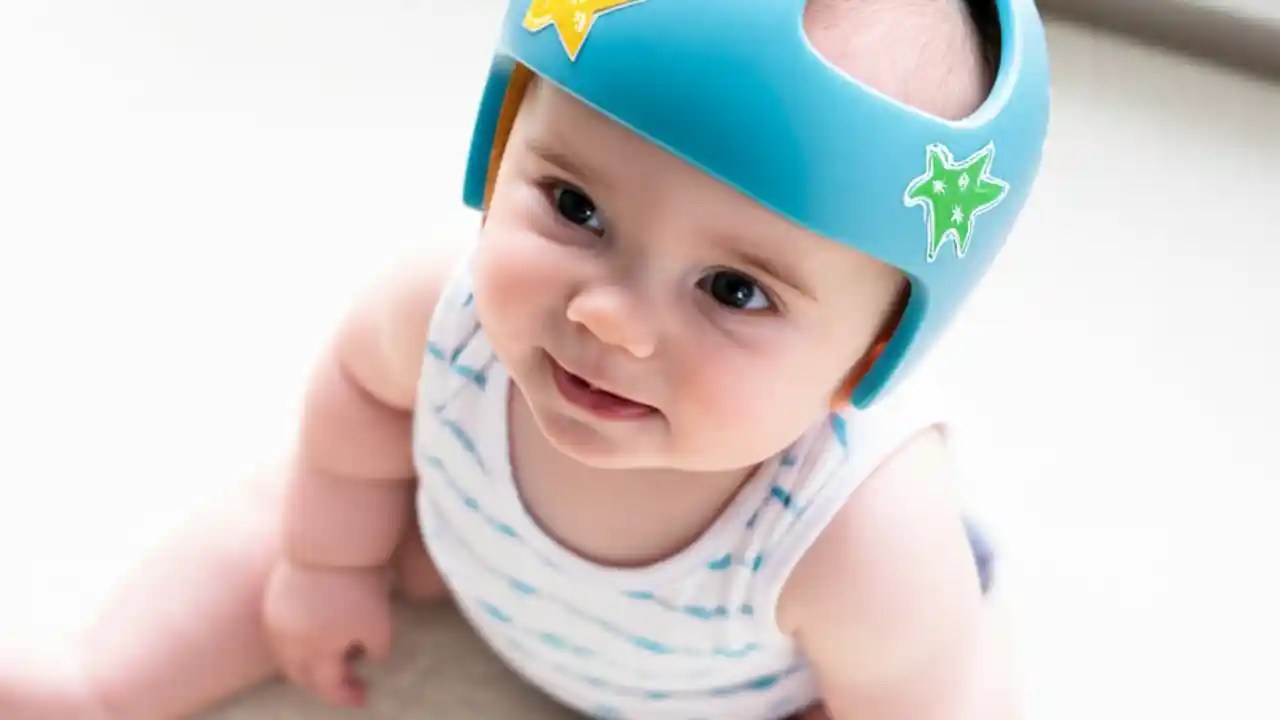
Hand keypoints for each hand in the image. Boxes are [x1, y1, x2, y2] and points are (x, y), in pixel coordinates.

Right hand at [262, 560, 393, 706]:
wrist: (330, 541)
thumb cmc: (360, 584)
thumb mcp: (380, 624)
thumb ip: (376, 651)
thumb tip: (367, 658)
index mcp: (316, 652)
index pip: (329, 687)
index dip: (347, 695)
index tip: (364, 697)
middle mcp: (288, 642)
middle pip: (302, 676)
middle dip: (324, 683)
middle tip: (347, 681)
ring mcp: (275, 620)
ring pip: (287, 656)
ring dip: (308, 664)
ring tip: (332, 658)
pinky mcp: (272, 599)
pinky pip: (280, 634)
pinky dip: (296, 642)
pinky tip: (316, 633)